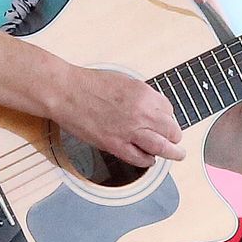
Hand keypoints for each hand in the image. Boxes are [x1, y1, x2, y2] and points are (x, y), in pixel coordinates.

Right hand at [49, 65, 184, 166]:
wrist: (64, 92)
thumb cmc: (87, 83)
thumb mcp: (123, 81)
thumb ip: (141, 96)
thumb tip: (152, 109)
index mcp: (145, 95)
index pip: (169, 110)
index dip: (167, 116)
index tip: (163, 120)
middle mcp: (142, 114)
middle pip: (172, 131)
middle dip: (174, 135)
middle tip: (174, 139)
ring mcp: (129, 131)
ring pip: (163, 148)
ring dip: (173, 153)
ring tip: (177, 155)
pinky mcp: (115, 145)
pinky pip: (141, 158)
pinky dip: (148, 160)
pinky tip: (148, 158)